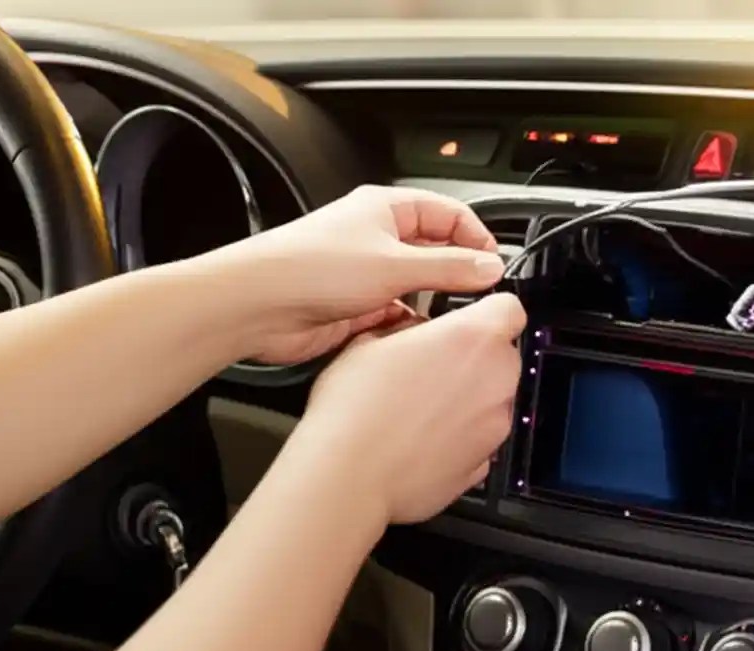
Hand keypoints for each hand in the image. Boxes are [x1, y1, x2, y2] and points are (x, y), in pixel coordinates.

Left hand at [215, 185, 504, 363]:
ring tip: (451, 319)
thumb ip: (449, 267)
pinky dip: (408, 327)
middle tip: (480, 294)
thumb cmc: (310, 268)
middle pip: (433, 251)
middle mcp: (375, 237)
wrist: (258, 305)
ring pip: (415, 287)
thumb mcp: (394, 265)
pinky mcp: (354, 307)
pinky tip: (417, 338)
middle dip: (456, 272)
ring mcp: (365, 273)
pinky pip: (395, 316)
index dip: (476, 236)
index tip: (495, 264)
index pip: (448, 213)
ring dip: (431, 304)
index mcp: (386, 209)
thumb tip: (489, 267)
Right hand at [285, 293, 526, 524]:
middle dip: (472, 357)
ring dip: (466, 397)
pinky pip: (479, 437)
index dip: (487, 311)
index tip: (466, 318)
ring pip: (491, 397)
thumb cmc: (355, 408)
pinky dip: (459, 435)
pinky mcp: (483, 462)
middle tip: (428, 365)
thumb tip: (414, 330)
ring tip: (417, 407)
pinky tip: (420, 437)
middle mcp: (496, 379)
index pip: (509, 307)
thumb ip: (408, 328)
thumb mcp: (369, 341)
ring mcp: (495, 425)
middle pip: (502, 355)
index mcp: (472, 337)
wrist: (350, 476)